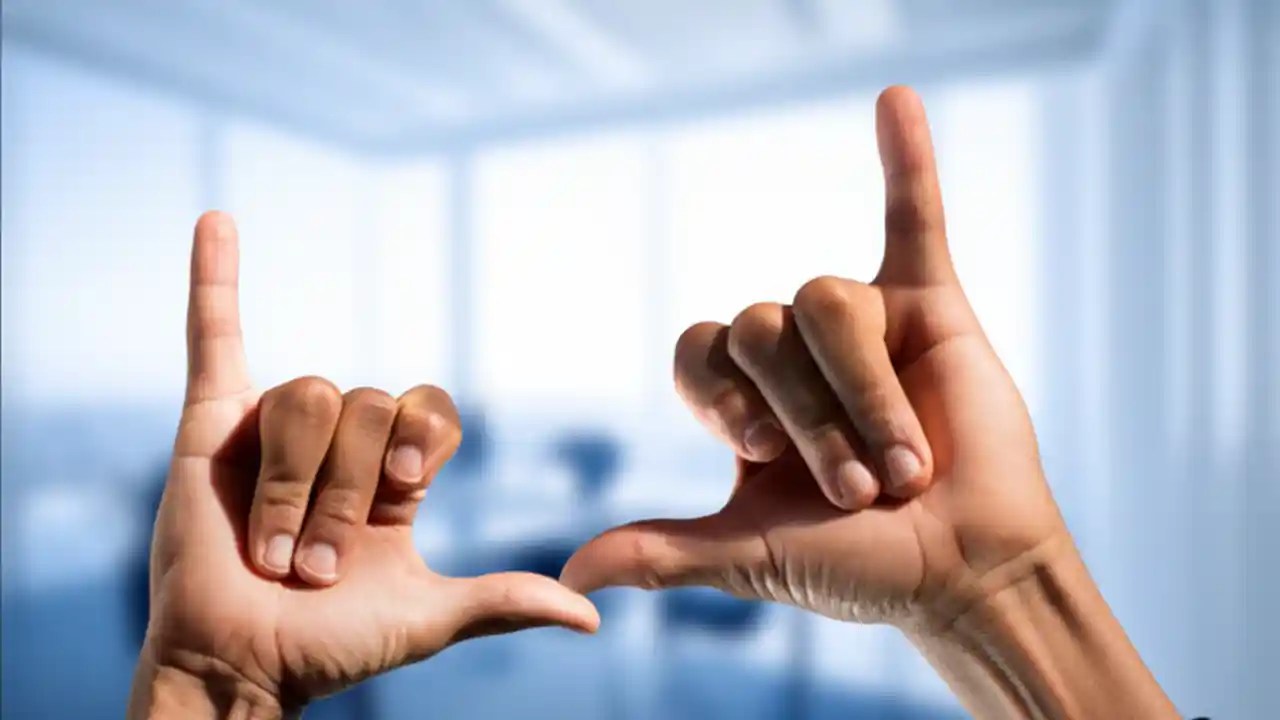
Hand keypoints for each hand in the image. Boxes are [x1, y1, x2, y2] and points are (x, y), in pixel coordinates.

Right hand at [130, 213, 597, 718]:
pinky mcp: (209, 423)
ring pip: (310, 397)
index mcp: (394, 474)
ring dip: (294, 485)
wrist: (242, 666)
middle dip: (345, 495)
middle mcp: (341, 441)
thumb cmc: (330, 643)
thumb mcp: (426, 619)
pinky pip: (214, 336)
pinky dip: (213, 278)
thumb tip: (591, 615)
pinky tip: (216, 221)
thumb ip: (503, 602)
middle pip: (370, 406)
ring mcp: (276, 426)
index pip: (431, 408)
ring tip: (273, 550)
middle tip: (317, 567)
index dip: (425, 435)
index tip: (408, 485)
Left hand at [562, 85, 1058, 626]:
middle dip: (811, 417)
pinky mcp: (931, 305)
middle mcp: (795, 354)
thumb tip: (570, 578)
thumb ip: (664, 553)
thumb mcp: (750, 559)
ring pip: (826, 301)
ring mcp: (862, 325)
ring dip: (864, 393)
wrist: (964, 571)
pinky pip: (914, 218)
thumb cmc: (860, 568)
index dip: (723, 395)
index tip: (763, 455)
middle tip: (861, 492)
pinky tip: (895, 102)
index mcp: (746, 401)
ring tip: (908, 465)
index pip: (698, 350)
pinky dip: (907, 161)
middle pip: (761, 327)